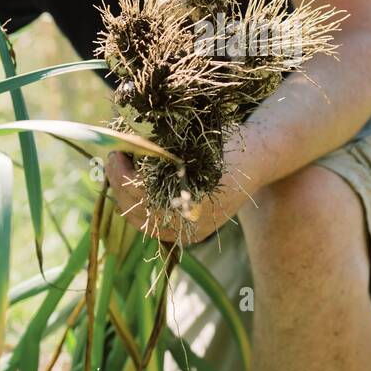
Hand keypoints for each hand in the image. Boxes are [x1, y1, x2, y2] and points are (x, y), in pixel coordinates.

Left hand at [103, 148, 257, 244]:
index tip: (116, 152)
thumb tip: (124, 138)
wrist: (258, 159)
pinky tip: (131, 189)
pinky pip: (157, 228)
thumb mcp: (196, 137)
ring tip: (118, 172)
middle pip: (140, 213)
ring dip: (125, 198)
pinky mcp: (195, 233)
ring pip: (145, 224)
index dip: (123, 175)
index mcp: (197, 194)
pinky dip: (139, 210)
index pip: (143, 195)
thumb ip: (164, 144)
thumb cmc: (226, 141)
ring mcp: (196, 231)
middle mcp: (196, 220)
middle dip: (119, 185)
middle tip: (112, 158)